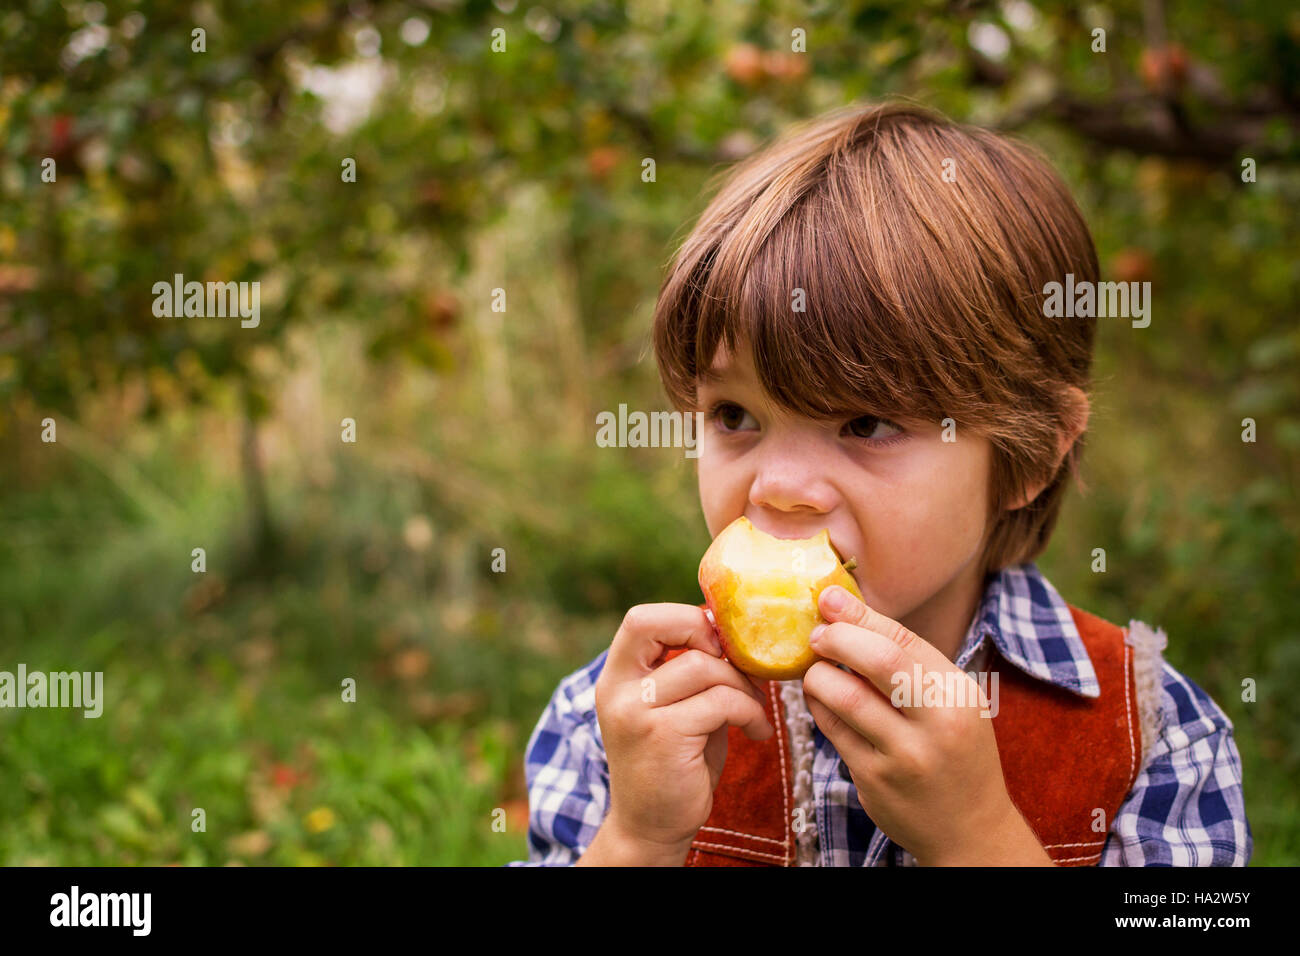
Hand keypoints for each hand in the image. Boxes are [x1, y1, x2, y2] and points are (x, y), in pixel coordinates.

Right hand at [593, 603, 773, 862]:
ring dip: (742, 685)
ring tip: (754, 709)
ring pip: (703, 666)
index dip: (684, 618)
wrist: (651, 828)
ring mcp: (636, 713)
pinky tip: (757, 731)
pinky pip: (721, 702)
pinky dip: (750, 712)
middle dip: (711, 637)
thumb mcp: (675, 709)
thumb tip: (733, 632)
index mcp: (617, 678)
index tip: (718, 643)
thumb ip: (691, 671)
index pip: (640, 619)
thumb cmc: (673, 764)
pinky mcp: (664, 736)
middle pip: (658, 625)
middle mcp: (617, 690)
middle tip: (738, 666)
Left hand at [802, 586, 1050, 865]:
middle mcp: (937, 723)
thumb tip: (843, 609)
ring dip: (818, 675)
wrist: (969, 829)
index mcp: (958, 694)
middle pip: (877, 661)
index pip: (903, 640)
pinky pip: (833, 731)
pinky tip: (819, 699)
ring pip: (844, 697)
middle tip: (816, 635)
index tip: (829, 598)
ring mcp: (904, 755)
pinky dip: (818, 707)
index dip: (860, 615)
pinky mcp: (874, 780)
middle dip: (836, 638)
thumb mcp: (950, 701)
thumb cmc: (955, 749)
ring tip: (815, 669)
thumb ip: (907, 660)